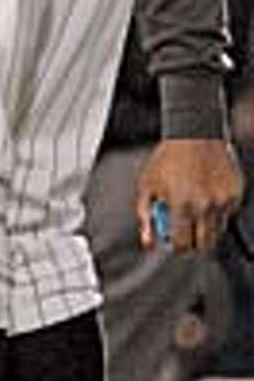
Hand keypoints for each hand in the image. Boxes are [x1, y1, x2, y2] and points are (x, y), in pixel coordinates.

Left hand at [136, 137, 244, 254]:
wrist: (194, 133)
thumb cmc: (168, 156)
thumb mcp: (147, 184)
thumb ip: (145, 215)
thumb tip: (148, 241)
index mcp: (181, 205)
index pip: (183, 245)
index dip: (177, 246)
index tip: (175, 241)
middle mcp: (204, 206)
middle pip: (205, 245)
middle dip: (195, 241)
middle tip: (187, 229)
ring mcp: (223, 201)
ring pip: (218, 230)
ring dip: (207, 225)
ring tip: (195, 203)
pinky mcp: (235, 194)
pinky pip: (228, 213)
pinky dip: (219, 209)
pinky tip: (207, 192)